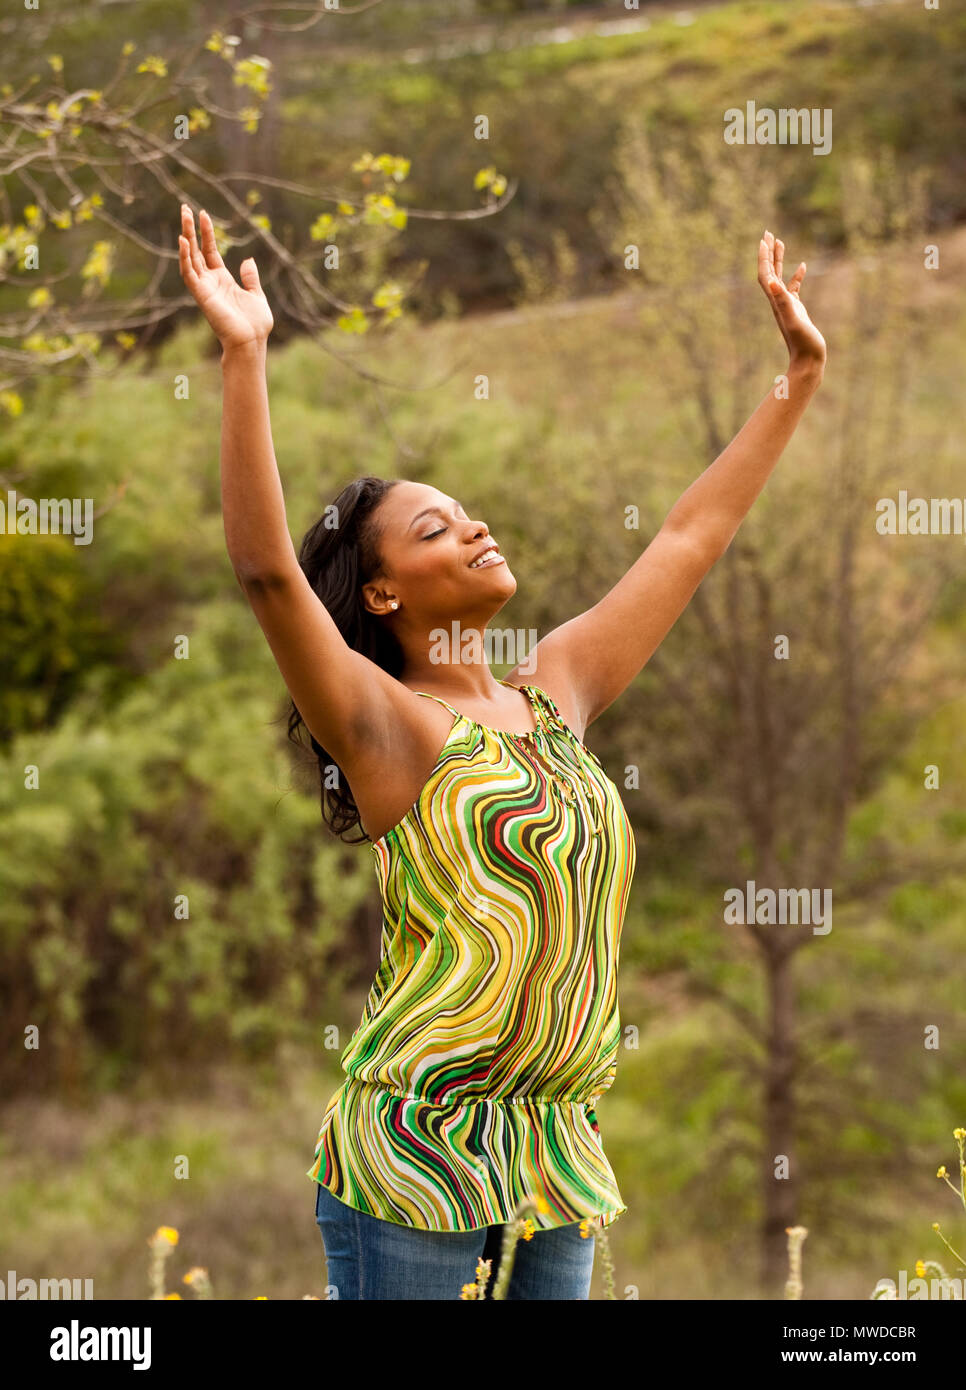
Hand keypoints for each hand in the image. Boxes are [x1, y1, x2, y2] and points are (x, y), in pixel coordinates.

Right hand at [178, 205, 273, 349]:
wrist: (251, 341)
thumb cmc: (255, 324)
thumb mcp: (256, 295)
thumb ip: (250, 278)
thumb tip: (248, 261)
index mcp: (223, 280)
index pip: (210, 251)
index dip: (206, 233)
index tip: (203, 214)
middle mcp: (210, 281)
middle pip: (196, 250)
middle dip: (190, 229)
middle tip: (185, 207)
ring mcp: (204, 287)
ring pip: (190, 257)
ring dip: (186, 236)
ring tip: (184, 215)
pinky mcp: (202, 295)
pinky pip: (189, 273)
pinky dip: (185, 258)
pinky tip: (183, 241)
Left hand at [758, 230, 825, 370]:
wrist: (808, 360)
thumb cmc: (802, 342)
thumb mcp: (793, 319)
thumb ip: (783, 300)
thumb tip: (771, 282)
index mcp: (775, 301)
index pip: (765, 273)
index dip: (764, 256)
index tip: (764, 238)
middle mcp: (777, 301)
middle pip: (769, 271)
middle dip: (768, 252)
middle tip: (769, 233)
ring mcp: (787, 305)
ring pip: (780, 277)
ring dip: (779, 259)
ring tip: (780, 241)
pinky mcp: (797, 310)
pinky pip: (794, 288)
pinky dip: (797, 276)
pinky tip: (803, 266)